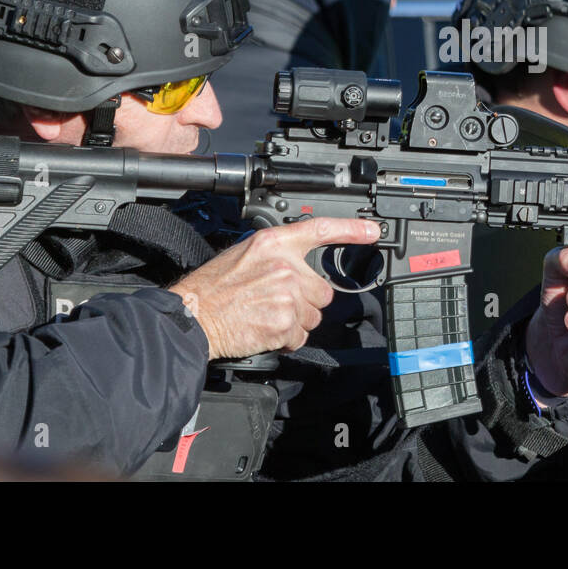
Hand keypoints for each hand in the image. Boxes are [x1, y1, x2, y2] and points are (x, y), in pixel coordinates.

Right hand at [168, 217, 378, 359]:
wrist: (194, 316)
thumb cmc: (214, 287)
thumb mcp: (246, 253)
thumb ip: (279, 256)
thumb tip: (302, 268)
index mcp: (275, 243)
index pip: (321, 229)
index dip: (351, 230)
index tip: (373, 231)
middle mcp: (286, 266)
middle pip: (322, 291)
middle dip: (306, 303)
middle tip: (276, 303)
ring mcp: (287, 295)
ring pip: (313, 317)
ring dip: (295, 322)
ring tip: (266, 316)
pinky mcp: (285, 323)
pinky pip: (301, 337)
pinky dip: (286, 339)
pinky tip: (264, 329)